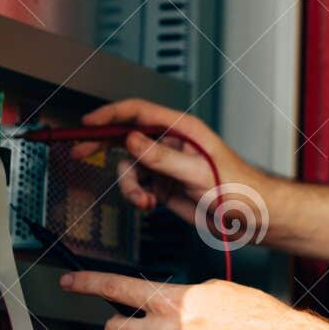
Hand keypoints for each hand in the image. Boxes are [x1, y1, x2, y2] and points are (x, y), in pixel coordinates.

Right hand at [70, 98, 263, 228]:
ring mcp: (166, 164)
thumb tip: (132, 140)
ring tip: (143, 200)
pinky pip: (137, 186)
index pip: (139, 112)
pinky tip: (148, 205)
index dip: (110, 114)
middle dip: (102, 145)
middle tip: (79, 151)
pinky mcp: (164, 185)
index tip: (87, 122)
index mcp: (182, 129)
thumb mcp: (196, 172)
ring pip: (129, 168)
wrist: (249, 217)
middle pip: (125, 135)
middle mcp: (171, 143)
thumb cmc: (238, 188)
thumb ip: (161, 157)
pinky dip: (136, 196)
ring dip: (129, 186)